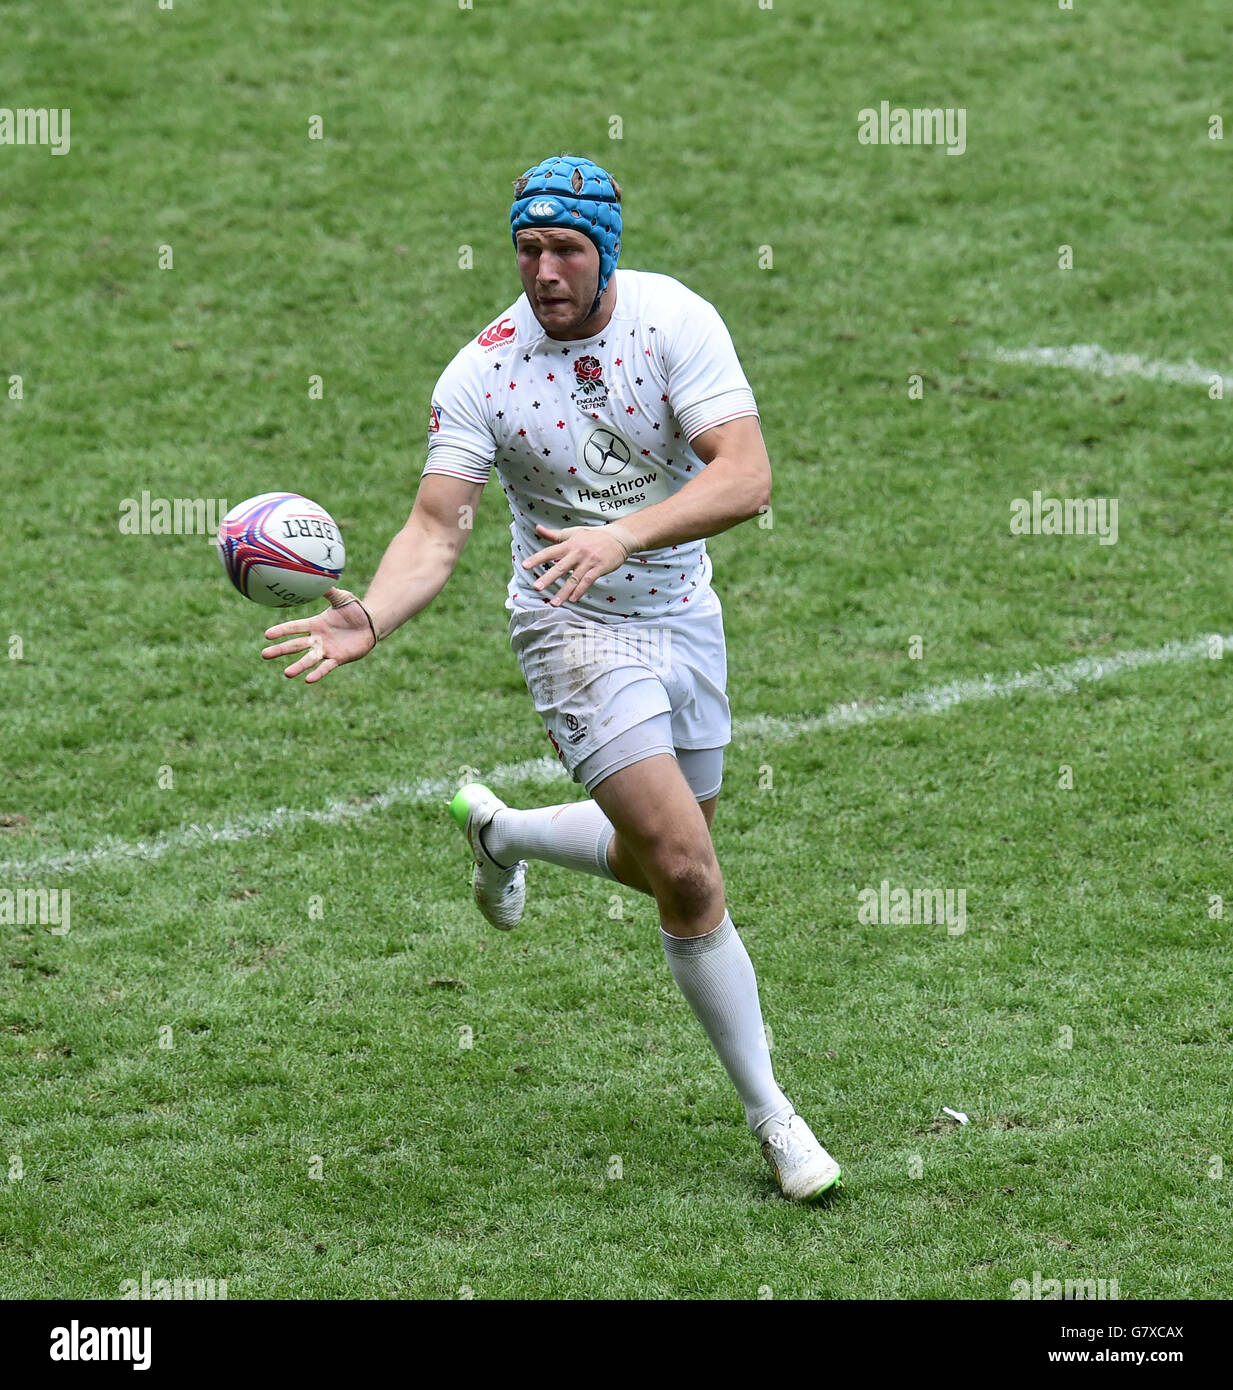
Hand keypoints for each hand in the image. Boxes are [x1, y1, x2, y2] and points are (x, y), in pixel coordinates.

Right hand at [261, 587, 377, 682]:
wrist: (372, 623)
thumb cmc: (355, 609)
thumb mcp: (342, 598)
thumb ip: (330, 592)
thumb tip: (318, 578)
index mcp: (315, 624)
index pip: (295, 627)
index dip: (282, 631)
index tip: (267, 635)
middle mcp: (318, 639)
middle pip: (295, 645)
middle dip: (280, 650)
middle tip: (264, 655)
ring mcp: (327, 650)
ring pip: (309, 659)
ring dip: (298, 666)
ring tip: (287, 674)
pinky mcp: (339, 658)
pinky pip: (326, 667)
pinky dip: (318, 673)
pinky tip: (308, 680)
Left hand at [522, 522, 635, 606]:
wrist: (618, 537)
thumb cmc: (593, 536)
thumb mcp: (572, 533)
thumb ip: (554, 534)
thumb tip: (538, 528)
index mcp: (569, 544)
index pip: (550, 552)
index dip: (537, 559)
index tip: (525, 566)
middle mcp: (577, 553)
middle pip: (560, 567)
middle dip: (548, 578)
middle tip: (537, 587)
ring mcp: (589, 561)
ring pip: (574, 578)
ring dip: (564, 592)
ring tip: (554, 603)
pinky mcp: (599, 568)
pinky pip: (588, 581)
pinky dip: (580, 590)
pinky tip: (573, 599)